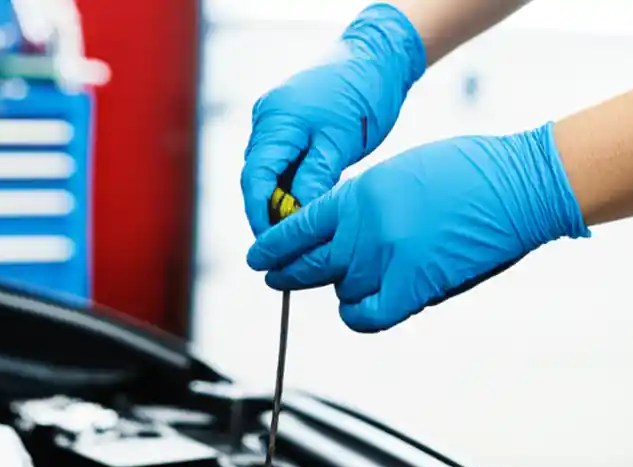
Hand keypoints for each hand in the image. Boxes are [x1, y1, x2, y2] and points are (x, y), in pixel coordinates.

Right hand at [240, 3, 426, 236]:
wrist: (377, 57)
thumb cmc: (364, 96)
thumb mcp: (341, 144)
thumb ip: (313, 180)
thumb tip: (296, 218)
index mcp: (277, 121)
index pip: (255, 178)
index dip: (259, 214)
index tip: (271, 243)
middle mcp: (266, 118)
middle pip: (257, 176)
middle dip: (269, 210)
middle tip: (289, 241)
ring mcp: (272, 118)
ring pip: (268, 169)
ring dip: (280, 197)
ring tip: (300, 224)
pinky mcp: (284, 120)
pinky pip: (279, 157)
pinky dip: (289, 180)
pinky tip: (305, 197)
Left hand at [246, 124, 590, 331]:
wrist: (519, 185)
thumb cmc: (467, 175)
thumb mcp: (397, 175)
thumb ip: (361, 207)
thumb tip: (332, 241)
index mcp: (359, 194)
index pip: (297, 227)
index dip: (273, 247)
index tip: (260, 257)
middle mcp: (365, 227)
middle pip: (306, 264)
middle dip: (286, 272)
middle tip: (275, 277)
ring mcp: (388, 258)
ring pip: (340, 288)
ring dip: (343, 286)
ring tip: (360, 275)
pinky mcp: (414, 287)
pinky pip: (365, 315)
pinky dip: (357, 314)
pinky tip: (361, 305)